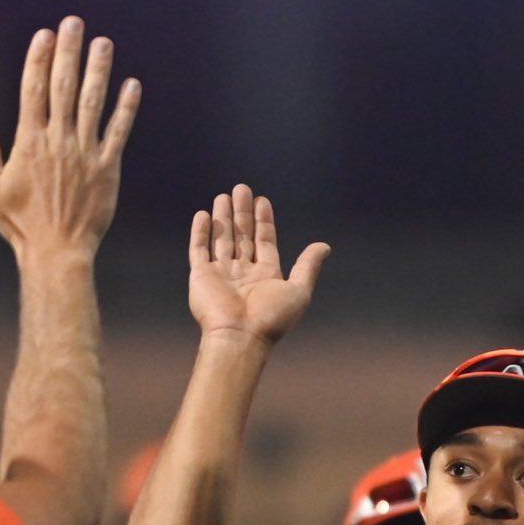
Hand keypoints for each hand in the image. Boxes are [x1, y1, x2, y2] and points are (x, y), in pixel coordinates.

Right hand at [0, 15, 140, 261]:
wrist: (58, 252)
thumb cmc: (21, 224)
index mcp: (29, 143)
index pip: (33, 90)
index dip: (39, 60)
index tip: (44, 36)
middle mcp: (58, 142)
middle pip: (64, 87)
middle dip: (68, 52)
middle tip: (74, 24)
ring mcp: (85, 153)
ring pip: (93, 103)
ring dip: (98, 70)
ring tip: (103, 44)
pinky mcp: (108, 168)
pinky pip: (118, 132)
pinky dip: (126, 108)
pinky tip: (131, 85)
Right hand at [188, 184, 329, 345]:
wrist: (240, 336)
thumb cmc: (271, 317)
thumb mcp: (299, 290)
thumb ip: (308, 265)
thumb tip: (324, 246)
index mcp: (265, 275)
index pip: (264, 241)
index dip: (263, 220)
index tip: (261, 201)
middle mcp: (243, 272)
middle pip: (243, 236)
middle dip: (242, 212)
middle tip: (242, 188)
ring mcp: (221, 274)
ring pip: (222, 239)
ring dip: (223, 218)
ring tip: (224, 195)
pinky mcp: (201, 276)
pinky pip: (199, 250)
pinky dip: (200, 233)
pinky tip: (203, 215)